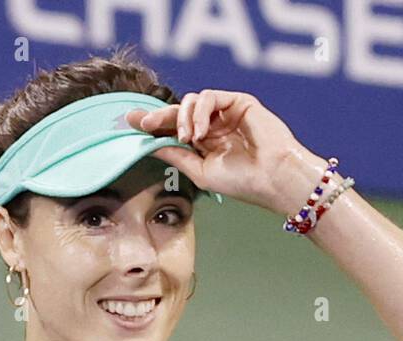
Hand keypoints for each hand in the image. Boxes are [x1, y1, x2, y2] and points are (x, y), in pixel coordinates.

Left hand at [125, 90, 327, 215]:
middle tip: (142, 122)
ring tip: (187, 137)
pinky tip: (199, 130)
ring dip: (182, 118)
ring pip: (191, 100)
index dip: (153, 124)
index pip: (174, 128)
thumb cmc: (242, 182)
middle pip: (178, 111)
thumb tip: (150, 144)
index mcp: (205, 143)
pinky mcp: (239, 102)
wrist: (272, 178)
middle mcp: (214, 125)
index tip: (130, 123)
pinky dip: (199, 111)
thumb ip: (177, 155)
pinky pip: (209, 96)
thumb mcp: (200, 172)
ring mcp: (226, 113)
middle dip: (159, 115)